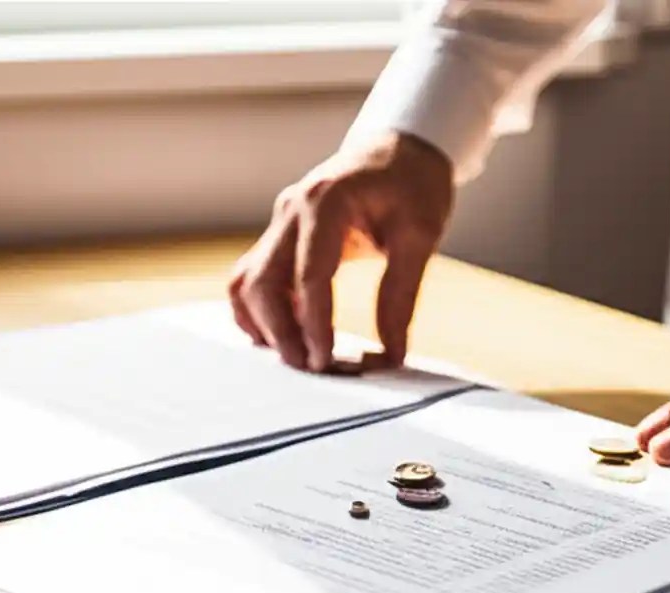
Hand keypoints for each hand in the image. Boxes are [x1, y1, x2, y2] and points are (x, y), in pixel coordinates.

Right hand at [228, 132, 453, 370]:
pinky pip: (253, 276)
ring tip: (297, 355)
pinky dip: (261, 309)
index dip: (314, 323)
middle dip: (281, 331)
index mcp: (326, 202)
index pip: (309, 275)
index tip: (326, 359)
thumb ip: (401, 291)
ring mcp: (280, 221)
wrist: (401, 148)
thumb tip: (392, 352)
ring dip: (264, 323)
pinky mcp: (281, 235)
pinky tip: (287, 333)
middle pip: (264, 281)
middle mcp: (292, 210)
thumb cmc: (414, 184)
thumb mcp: (421, 233)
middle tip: (310, 368)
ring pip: (248, 280)